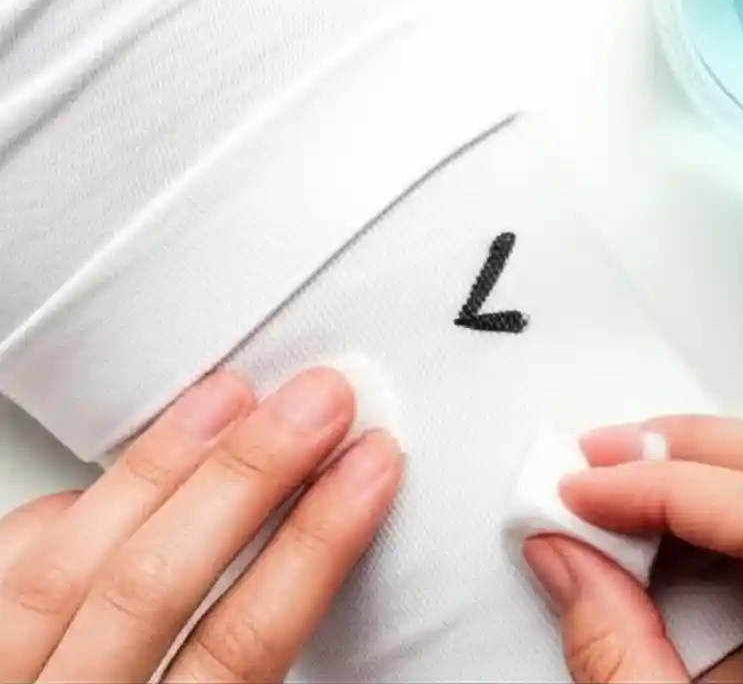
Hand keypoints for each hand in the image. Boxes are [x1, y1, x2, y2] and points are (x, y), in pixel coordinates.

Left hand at [0, 368, 402, 681]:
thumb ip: (249, 682)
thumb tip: (314, 575)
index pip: (243, 646)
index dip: (315, 544)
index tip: (369, 468)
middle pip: (152, 586)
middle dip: (248, 475)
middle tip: (318, 404)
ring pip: (61, 564)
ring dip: (159, 467)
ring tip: (231, 399)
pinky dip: (61, 516)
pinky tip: (116, 478)